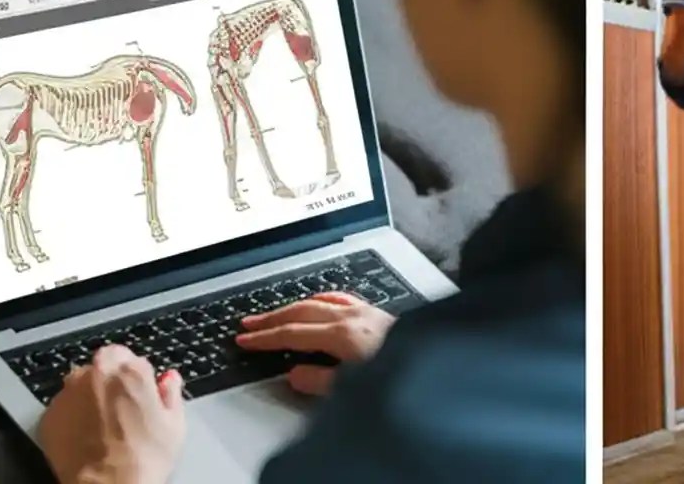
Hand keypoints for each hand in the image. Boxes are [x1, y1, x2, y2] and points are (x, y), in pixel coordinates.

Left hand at [39, 345, 185, 483]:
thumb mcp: (175, 425)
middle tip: (121, 407)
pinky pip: (63, 408)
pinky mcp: (49, 416)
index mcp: (130, 371)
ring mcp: (69, 395)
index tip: (141, 391)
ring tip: (102, 424)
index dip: (138, 376)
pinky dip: (72, 416)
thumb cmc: (144, 459)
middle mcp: (96, 376)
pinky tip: (86, 436)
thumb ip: (171, 393)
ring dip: (89, 395)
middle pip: (103, 366)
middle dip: (111, 380)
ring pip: (80, 384)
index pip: (132, 358)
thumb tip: (169, 380)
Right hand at [236, 291, 396, 394]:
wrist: (438, 362)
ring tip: (276, 313)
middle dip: (272, 317)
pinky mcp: (378, 312)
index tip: (245, 340)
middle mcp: (354, 317)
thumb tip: (295, 373)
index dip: (265, 337)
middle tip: (249, 324)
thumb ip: (319, 381)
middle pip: (302, 311)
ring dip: (294, 306)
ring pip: (320, 300)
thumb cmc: (400, 373)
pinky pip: (341, 297)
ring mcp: (367, 311)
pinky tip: (320, 302)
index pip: (293, 333)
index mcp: (343, 334)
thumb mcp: (352, 386)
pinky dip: (321, 299)